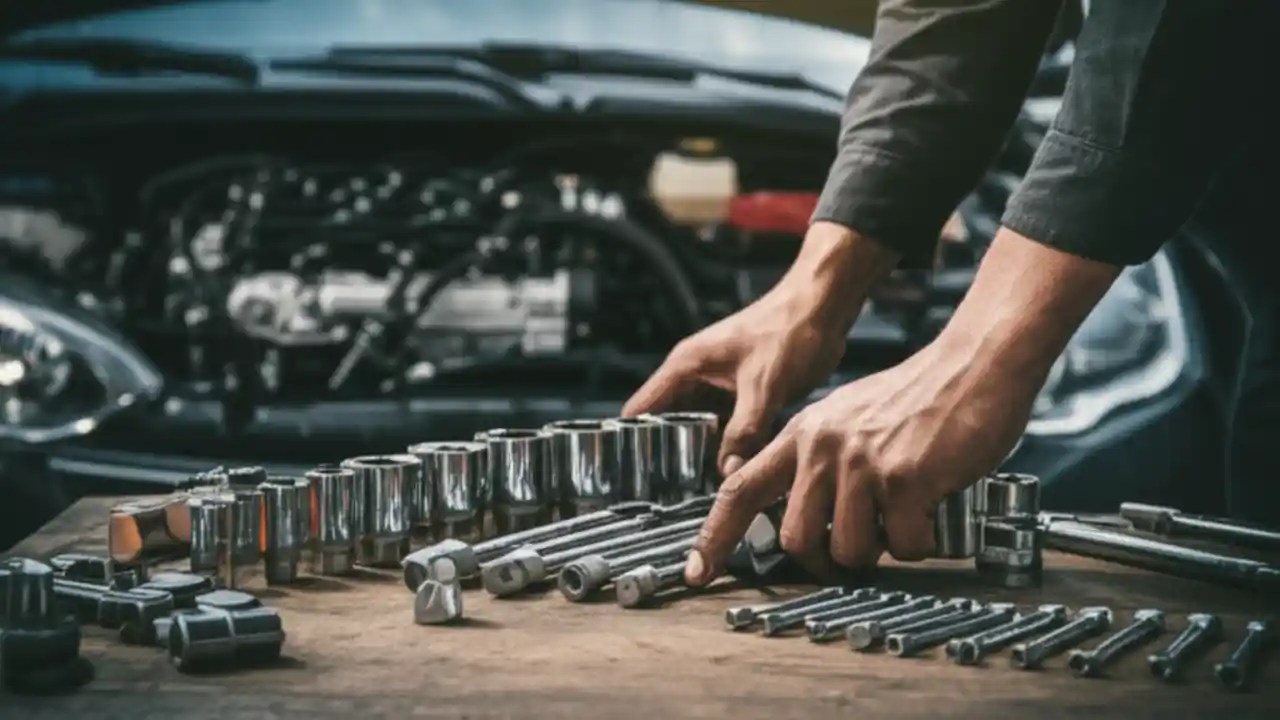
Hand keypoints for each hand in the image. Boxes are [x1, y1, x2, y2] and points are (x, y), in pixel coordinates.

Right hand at [622, 222, 898, 473]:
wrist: (824, 307)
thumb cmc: (789, 328)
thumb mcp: (763, 386)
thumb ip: (744, 431)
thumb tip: (728, 471)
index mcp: (686, 366)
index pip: (641, 408)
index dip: (633, 440)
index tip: (634, 474)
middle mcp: (697, 375)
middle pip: (669, 422)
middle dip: (671, 453)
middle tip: (674, 491)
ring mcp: (720, 383)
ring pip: (700, 426)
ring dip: (703, 451)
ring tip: (703, 487)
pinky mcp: (744, 390)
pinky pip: (727, 424)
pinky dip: (730, 444)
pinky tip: (738, 467)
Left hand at [683, 229, 1120, 584]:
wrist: (974, 363)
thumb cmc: (920, 398)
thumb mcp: (849, 418)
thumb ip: (820, 460)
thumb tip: (809, 521)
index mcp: (802, 434)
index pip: (739, 489)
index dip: (715, 536)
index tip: (695, 573)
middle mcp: (821, 447)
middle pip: (794, 539)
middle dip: (826, 558)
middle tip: (859, 546)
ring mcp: (859, 462)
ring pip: (847, 551)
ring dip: (880, 549)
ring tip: (903, 514)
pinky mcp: (902, 478)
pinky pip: (902, 546)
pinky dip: (921, 542)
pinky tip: (932, 509)